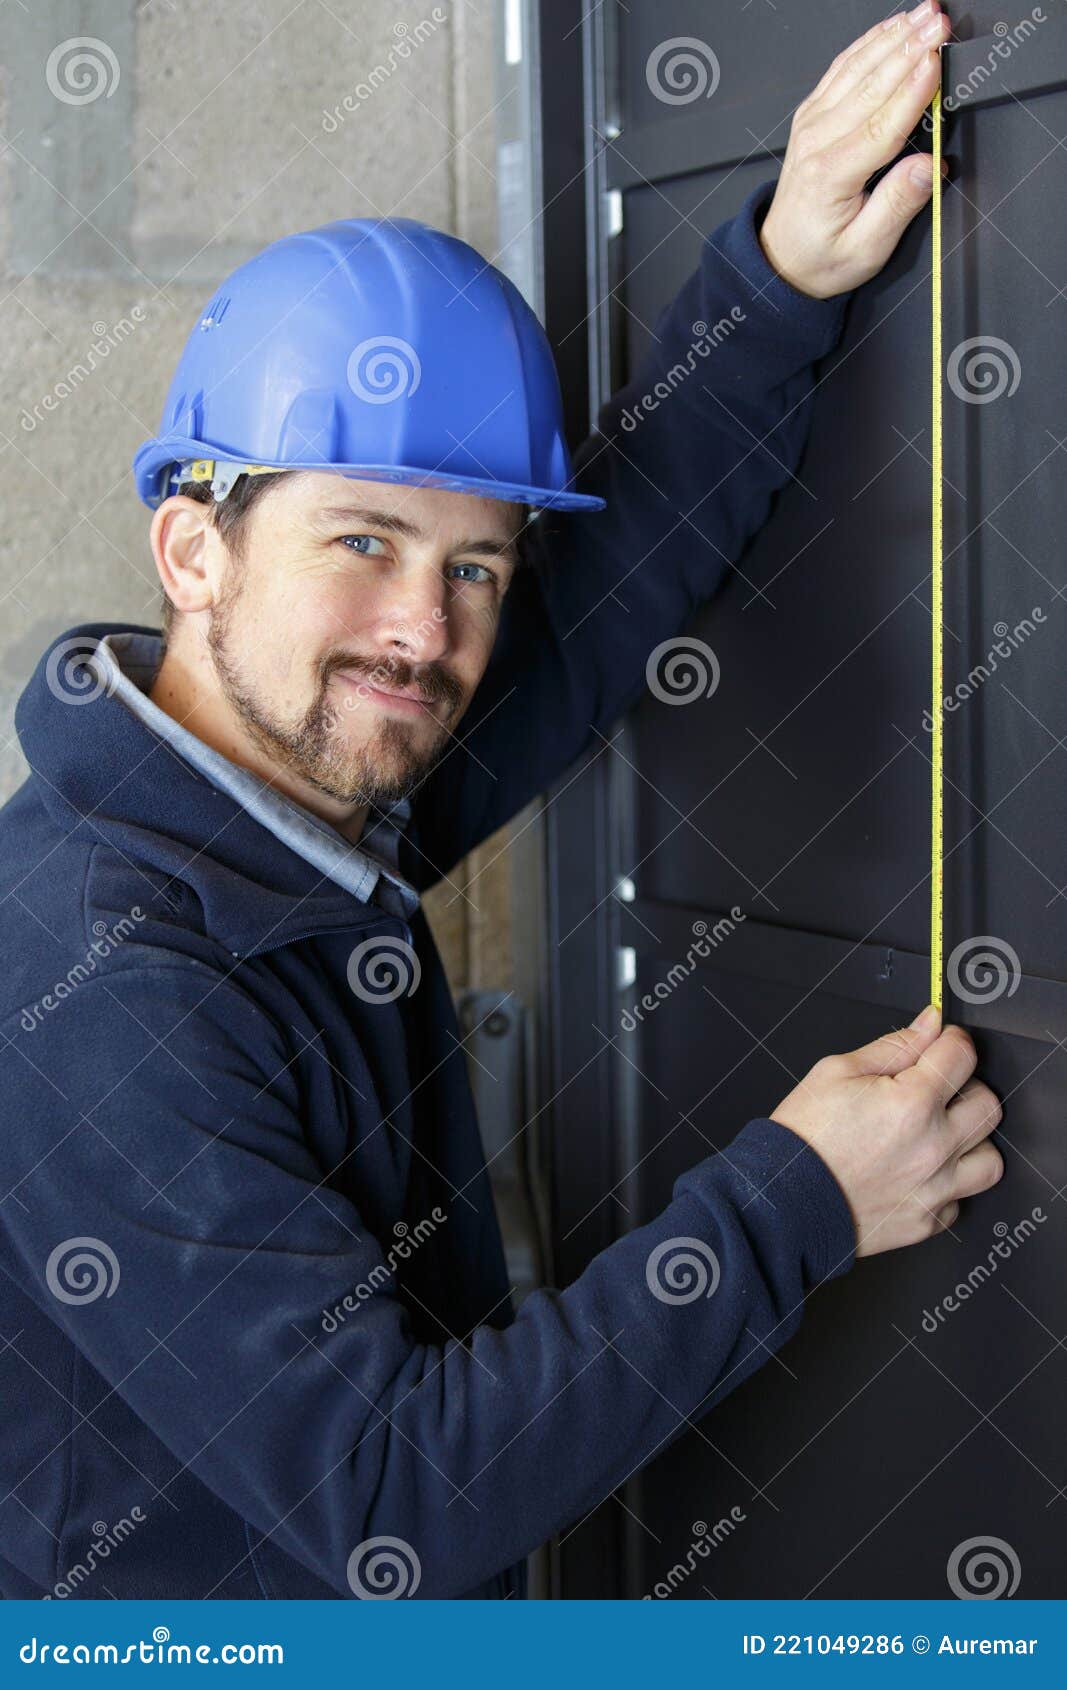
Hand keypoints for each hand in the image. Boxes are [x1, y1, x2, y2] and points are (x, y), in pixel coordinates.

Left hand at [759, 1, 950, 298]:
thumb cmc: (823, 258)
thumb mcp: (865, 251)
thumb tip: (929, 167)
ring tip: (926, 12)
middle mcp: (817, 142)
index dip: (912, 91)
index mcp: (831, 176)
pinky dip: (869, 42)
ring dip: (894, 36)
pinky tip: (892, 25)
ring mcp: (811, 124)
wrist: (781, 260)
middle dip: (909, 49)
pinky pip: (842, 68)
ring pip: (856, 69)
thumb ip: (897, 207)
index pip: (880, 126)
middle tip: (941, 23)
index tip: (937, 61)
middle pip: (871, 87)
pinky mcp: (812, 115)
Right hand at [771, 1004, 1002, 1255]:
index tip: (940, 1043)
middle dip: (964, 1087)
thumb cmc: (803, 1137)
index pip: (963, 1054)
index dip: (950, 1040)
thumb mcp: (836, 1071)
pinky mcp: (927, 1221)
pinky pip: (962, 1199)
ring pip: (990, 1157)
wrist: (781, 1200)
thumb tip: (929, 1024)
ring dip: (969, 1140)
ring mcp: (935, 1189)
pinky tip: (920, 1171)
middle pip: (987, 1103)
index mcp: (913, 1103)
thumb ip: (894, 1046)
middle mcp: (934, 1147)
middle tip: (933, 1089)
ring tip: (936, 1135)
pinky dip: (947, 1184)